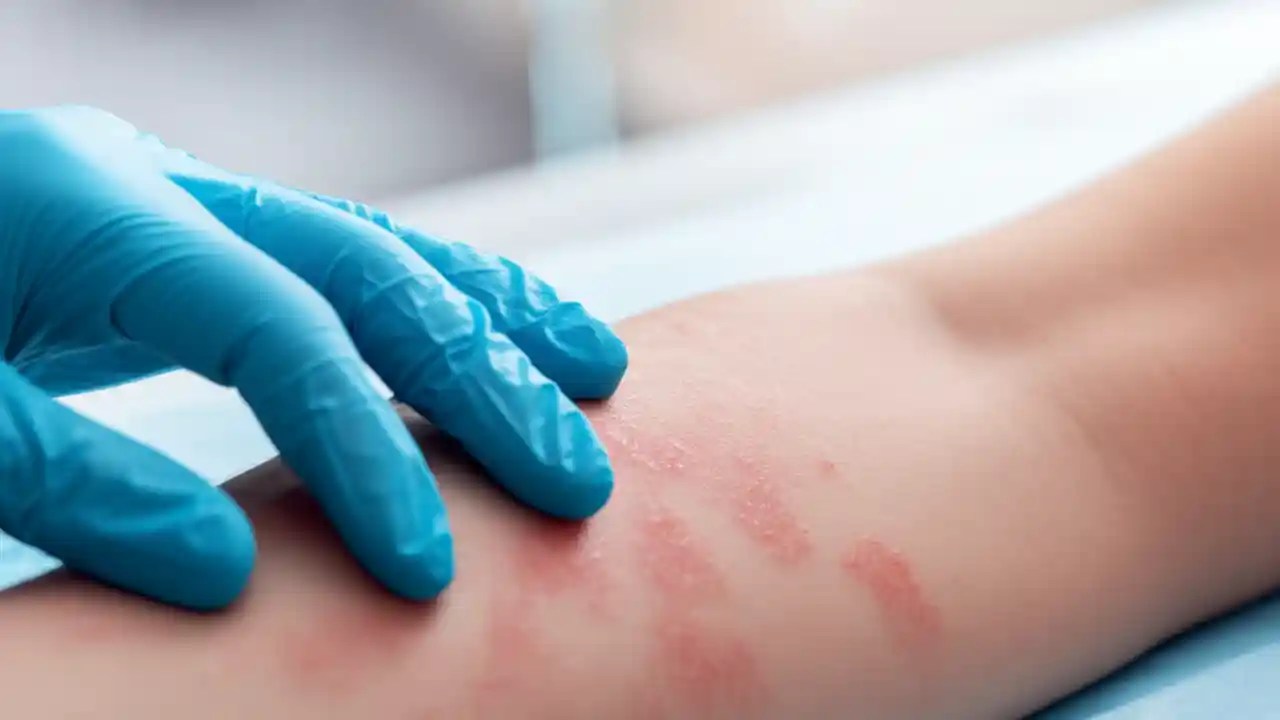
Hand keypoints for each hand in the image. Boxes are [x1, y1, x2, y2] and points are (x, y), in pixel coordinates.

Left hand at [0, 107, 626, 608]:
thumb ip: (63, 483)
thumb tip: (229, 572)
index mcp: (89, 210)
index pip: (277, 330)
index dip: (365, 449)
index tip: (428, 572)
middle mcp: (157, 184)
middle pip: (367, 265)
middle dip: (482, 380)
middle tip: (582, 481)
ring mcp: (182, 201)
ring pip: (380, 242)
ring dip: (493, 315)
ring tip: (598, 378)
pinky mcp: (193, 238)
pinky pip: (344, 265)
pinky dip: (434, 308)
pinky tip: (498, 346)